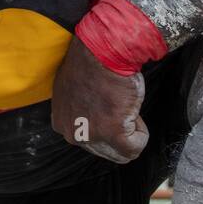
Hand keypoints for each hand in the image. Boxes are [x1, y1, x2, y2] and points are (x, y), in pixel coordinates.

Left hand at [51, 37, 148, 162]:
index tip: (108, 103)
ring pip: (121, 152)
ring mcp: (91, 135)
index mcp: (61, 123)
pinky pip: (134, 147)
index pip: (89, 141)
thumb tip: (93, 114)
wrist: (102, 50)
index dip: (106, 124)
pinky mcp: (112, 132)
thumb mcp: (72, 89)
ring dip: (130, 131)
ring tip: (125, 106)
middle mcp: (72, 133)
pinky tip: (134, 112)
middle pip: (105, 151)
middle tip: (120, 105)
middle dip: (118, 132)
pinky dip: (141, 133)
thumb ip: (79, 108)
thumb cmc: (90, 61)